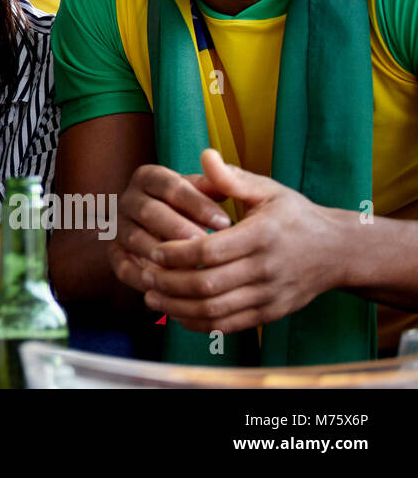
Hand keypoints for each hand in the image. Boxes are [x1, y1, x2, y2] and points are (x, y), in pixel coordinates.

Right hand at [108, 157, 231, 295]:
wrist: (173, 233)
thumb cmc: (198, 209)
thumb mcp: (207, 192)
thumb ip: (215, 182)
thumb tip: (222, 170)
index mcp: (148, 177)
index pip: (170, 186)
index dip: (197, 203)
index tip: (225, 221)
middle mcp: (128, 199)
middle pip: (149, 211)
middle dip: (178, 228)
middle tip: (204, 244)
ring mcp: (119, 227)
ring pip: (135, 239)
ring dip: (162, 255)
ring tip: (191, 270)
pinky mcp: (115, 253)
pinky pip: (123, 267)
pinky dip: (143, 279)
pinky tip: (171, 289)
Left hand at [137, 149, 344, 334]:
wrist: (338, 252)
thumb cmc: (295, 216)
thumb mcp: (268, 190)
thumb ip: (231, 177)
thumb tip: (204, 155)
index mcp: (262, 236)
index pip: (209, 251)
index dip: (176, 253)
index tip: (152, 250)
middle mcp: (266, 270)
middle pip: (207, 285)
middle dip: (168, 282)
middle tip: (142, 274)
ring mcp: (269, 296)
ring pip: (214, 311)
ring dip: (177, 306)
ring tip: (150, 296)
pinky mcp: (270, 314)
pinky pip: (228, 326)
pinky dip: (198, 323)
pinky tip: (176, 312)